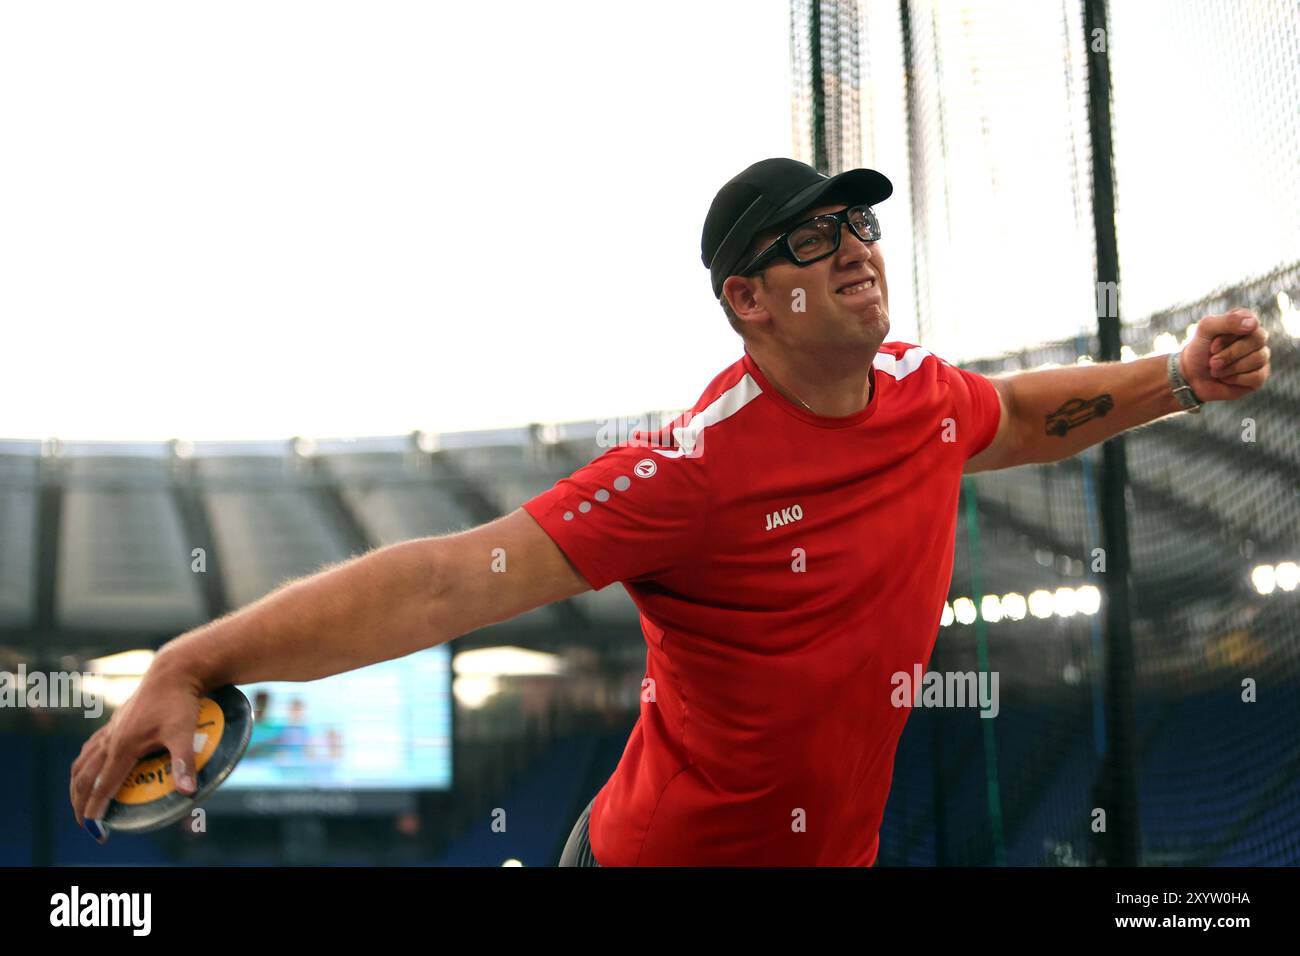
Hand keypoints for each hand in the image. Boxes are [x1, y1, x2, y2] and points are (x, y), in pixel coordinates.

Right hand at [69, 652, 204, 839]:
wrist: (174, 671)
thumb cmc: (179, 701)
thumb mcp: (184, 732)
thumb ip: (184, 762)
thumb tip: (188, 791)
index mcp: (122, 746)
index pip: (103, 785)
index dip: (95, 808)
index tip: (93, 828)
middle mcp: (111, 739)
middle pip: (85, 776)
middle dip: (80, 801)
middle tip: (83, 822)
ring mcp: (112, 728)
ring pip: (84, 761)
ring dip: (78, 783)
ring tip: (79, 799)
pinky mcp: (117, 720)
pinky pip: (92, 746)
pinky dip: (85, 761)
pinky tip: (89, 765)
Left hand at [1179, 308, 1270, 402]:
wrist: (1192, 377)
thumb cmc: (1199, 350)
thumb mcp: (1205, 329)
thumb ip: (1227, 321)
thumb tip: (1254, 324)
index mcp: (1245, 320)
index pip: (1250, 323)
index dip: (1227, 338)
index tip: (1211, 347)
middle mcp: (1256, 336)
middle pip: (1257, 340)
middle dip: (1229, 354)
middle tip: (1212, 361)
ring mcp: (1261, 356)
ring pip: (1258, 359)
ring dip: (1230, 368)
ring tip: (1215, 370)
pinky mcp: (1260, 375)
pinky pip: (1258, 376)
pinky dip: (1236, 379)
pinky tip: (1225, 378)